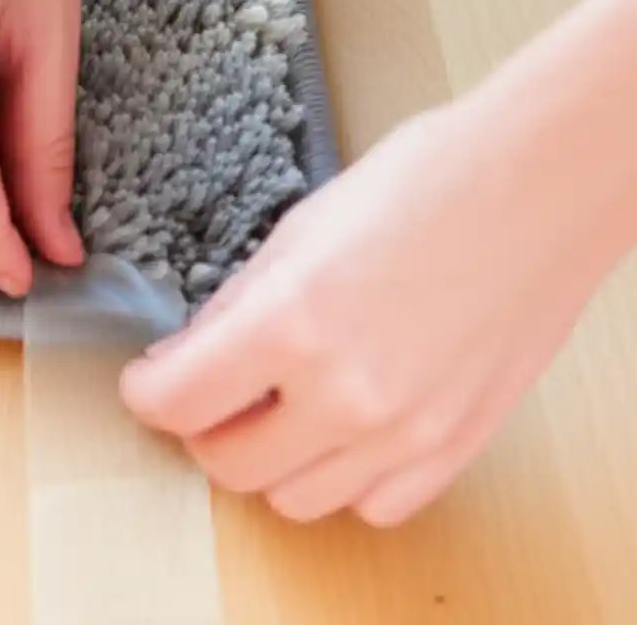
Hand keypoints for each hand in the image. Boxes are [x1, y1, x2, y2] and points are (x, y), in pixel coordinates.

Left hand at [120, 109, 617, 526]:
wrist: (541, 184)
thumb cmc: (425, 183)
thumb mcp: (297, 232)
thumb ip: (233, 310)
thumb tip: (183, 360)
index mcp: (292, 322)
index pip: (175, 403)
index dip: (146, 393)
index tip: (149, 381)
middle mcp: (346, 392)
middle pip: (227, 466)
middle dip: (202, 429)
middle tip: (211, 393)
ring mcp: (406, 430)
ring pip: (294, 500)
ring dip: (269, 460)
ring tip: (280, 408)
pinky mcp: (455, 445)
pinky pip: (373, 505)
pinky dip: (343, 478)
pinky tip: (344, 427)